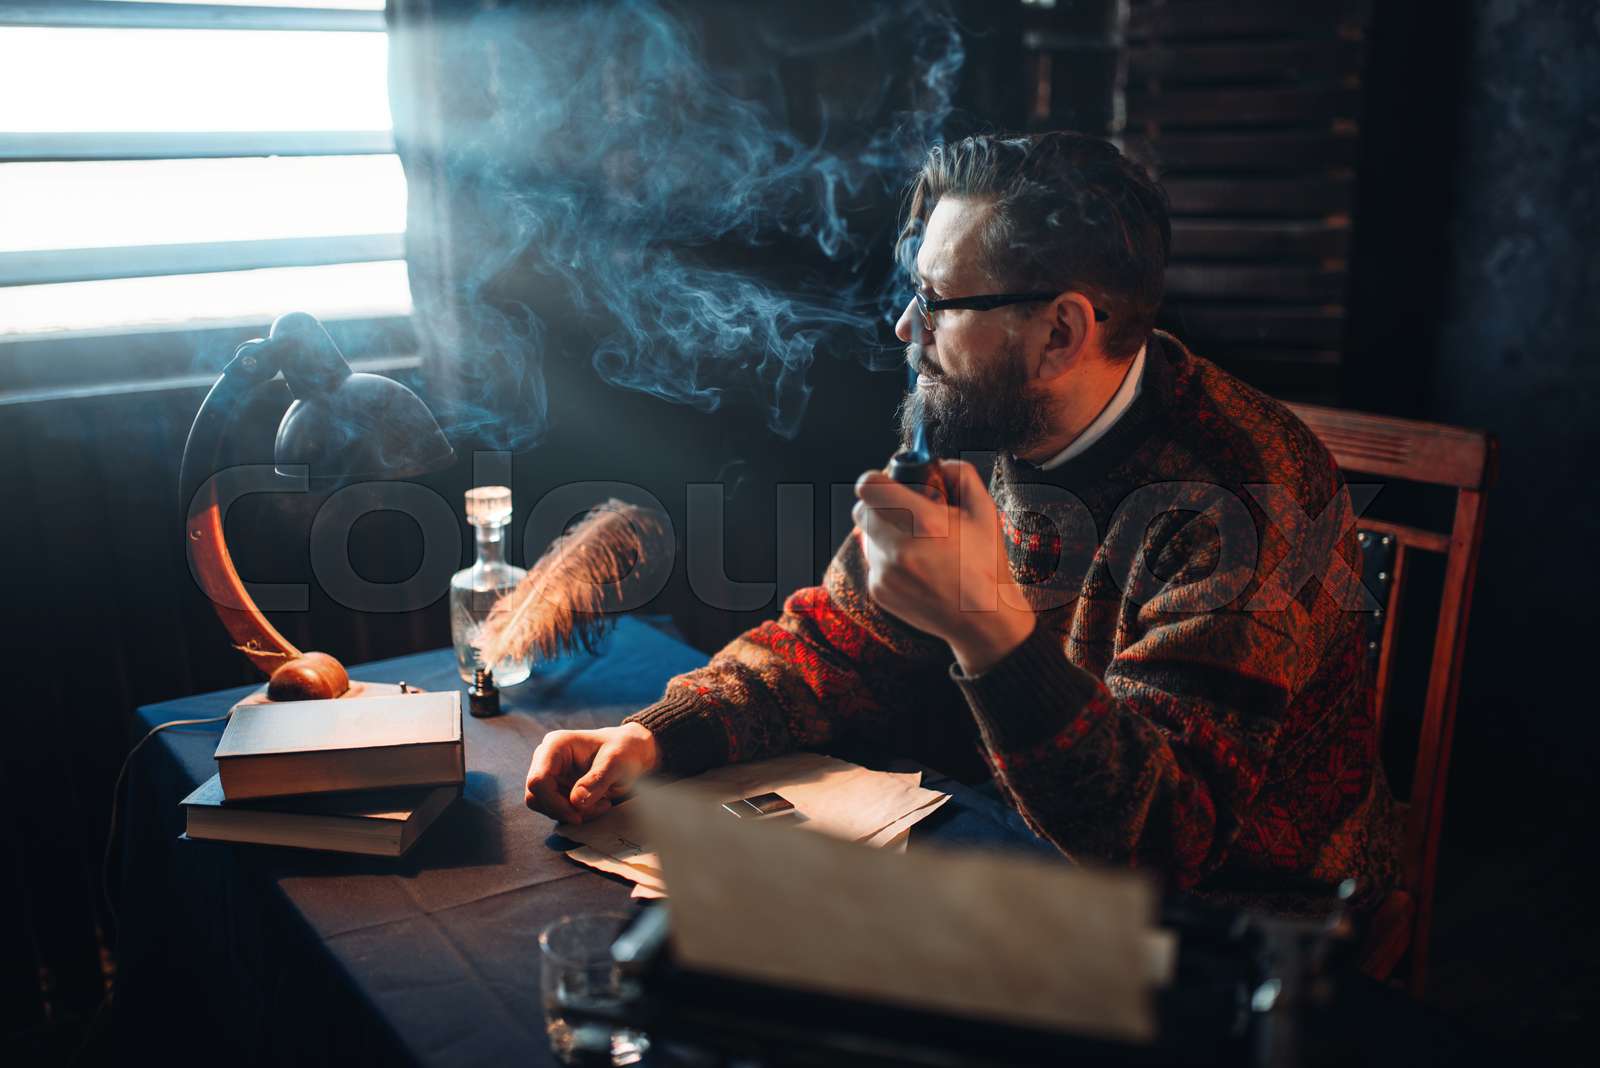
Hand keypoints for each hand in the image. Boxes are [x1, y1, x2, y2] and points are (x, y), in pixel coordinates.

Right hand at [524, 722, 659, 823]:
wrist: (632, 751)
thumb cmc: (624, 750)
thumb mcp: (616, 763)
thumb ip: (597, 780)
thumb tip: (575, 801)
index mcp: (556, 745)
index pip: (538, 780)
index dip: (553, 802)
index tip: (578, 815)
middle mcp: (546, 759)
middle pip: (537, 796)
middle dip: (564, 810)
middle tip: (596, 809)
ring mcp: (550, 774)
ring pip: (545, 806)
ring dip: (572, 813)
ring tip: (601, 805)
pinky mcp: (557, 787)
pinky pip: (556, 809)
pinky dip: (575, 813)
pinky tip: (597, 804)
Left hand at [852, 460, 1035, 674]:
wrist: (982, 618)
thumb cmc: (986, 563)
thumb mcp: (985, 510)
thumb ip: (961, 474)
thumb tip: (937, 464)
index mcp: (924, 522)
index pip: (868, 486)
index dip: (877, 479)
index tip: (891, 483)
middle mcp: (898, 548)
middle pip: (861, 509)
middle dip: (879, 504)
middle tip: (903, 510)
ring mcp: (885, 572)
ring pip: (866, 536)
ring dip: (884, 531)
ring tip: (916, 542)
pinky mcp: (879, 591)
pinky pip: (874, 561)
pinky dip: (889, 558)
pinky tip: (916, 566)